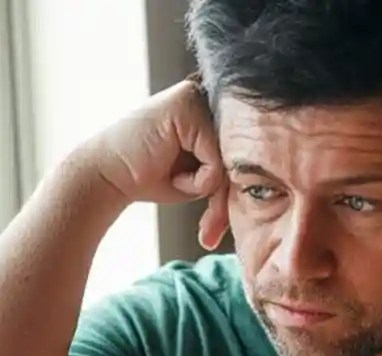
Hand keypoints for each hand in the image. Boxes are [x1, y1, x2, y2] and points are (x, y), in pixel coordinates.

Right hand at [82, 78, 229, 249]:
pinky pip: (216, 160)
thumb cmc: (152, 176)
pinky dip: (196, 179)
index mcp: (212, 109)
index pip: (242, 153)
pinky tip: (168, 169)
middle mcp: (207, 96)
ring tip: (175, 182)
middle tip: (209, 233)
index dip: (234, 191)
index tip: (219, 228)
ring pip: (231, 159)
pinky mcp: (188, 105)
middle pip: (240, 155)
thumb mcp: (202, 178)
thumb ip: (231, 173)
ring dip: (207, 187)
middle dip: (226, 199)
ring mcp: (197, 96)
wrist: (107, 178)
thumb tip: (274, 190)